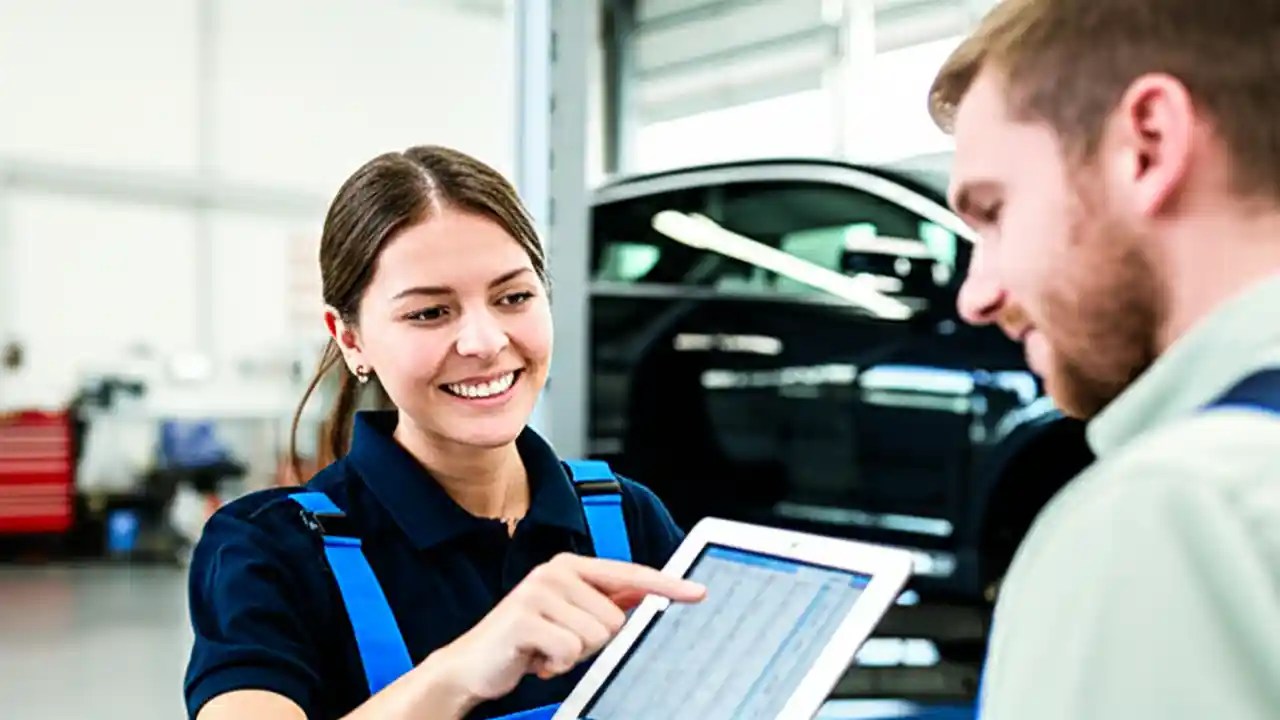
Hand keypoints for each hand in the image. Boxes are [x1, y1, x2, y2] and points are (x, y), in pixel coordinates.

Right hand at [428, 553, 705, 702]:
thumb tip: (649, 595)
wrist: (472, 665)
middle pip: (616, 619)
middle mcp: (556, 572)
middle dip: (594, 643)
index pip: (630, 574)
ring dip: (574, 656)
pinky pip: (570, 650)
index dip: (666, 586)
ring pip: (597, 637)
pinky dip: (556, 665)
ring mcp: (538, 592)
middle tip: (561, 644)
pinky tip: (536, 660)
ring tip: (547, 651)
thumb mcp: (570, 618)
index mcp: (571, 567)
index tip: (698, 592)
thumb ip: (606, 603)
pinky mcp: (525, 618)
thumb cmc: (527, 641)